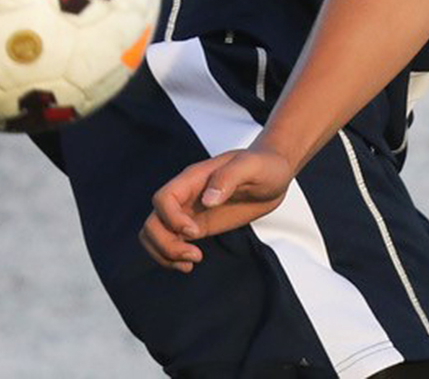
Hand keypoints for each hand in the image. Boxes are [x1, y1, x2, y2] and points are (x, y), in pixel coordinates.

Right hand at [138, 147, 296, 272]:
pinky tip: (190, 263)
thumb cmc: (265, 165)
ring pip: (155, 234)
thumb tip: (208, 200)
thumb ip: (229, 177)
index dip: (171, 219)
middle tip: (195, 256)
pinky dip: (171, 257)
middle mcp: (186, 196)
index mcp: (193, 179)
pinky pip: (170, 242)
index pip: (163, 199)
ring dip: (165, 254)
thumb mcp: (253, 166)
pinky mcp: (197, 226)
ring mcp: (189, 212)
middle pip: (153, 221)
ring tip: (190, 263)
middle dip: (166, 244)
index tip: (195, 232)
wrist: (275, 174)